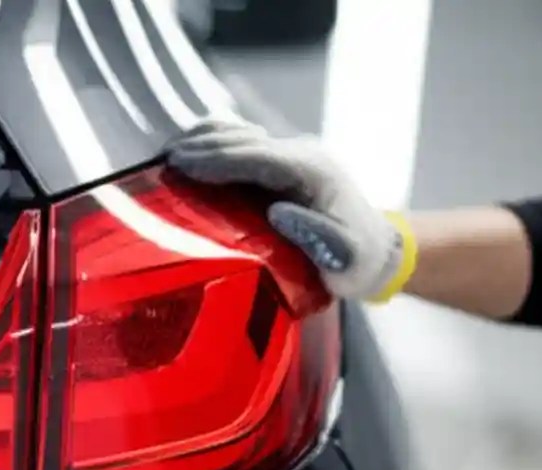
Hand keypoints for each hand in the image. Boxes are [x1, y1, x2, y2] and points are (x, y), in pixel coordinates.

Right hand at [166, 120, 415, 301]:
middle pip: (244, 142)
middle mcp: (301, 155)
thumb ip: (317, 236)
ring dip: (203, 141)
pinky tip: (188, 149)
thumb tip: (278, 212)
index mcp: (314, 173)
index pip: (259, 157)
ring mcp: (290, 155)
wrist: (377, 250)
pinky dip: (212, 143)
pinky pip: (241, 144)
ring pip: (240, 135)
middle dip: (202, 148)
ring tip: (166, 153)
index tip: (182, 164)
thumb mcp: (346, 259)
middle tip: (163, 159)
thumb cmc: (358, 262)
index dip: (219, 159)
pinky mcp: (279, 163)